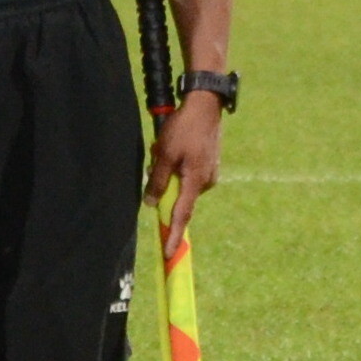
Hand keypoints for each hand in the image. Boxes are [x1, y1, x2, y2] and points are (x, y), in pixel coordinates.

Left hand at [147, 91, 220, 245]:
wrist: (206, 106)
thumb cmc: (184, 129)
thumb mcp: (165, 155)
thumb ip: (158, 181)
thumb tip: (151, 203)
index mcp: (196, 182)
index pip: (182, 216)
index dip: (173, 235)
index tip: (169, 254)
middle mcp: (206, 182)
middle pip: (177, 195)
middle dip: (163, 181)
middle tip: (159, 154)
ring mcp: (209, 173)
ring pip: (179, 182)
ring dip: (167, 169)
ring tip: (165, 146)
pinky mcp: (208, 165)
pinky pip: (186, 173)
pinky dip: (175, 163)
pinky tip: (172, 144)